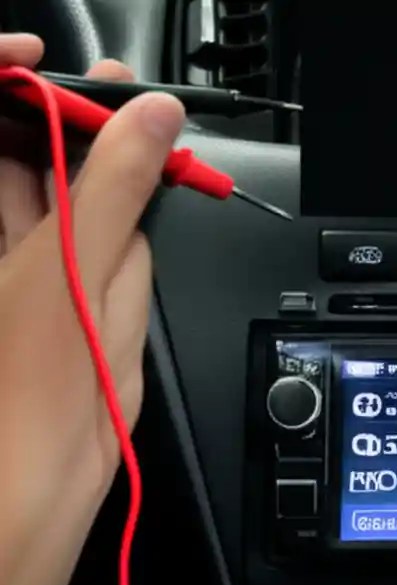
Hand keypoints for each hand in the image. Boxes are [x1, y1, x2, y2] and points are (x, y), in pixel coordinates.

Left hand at [0, 34, 185, 584]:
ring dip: (106, 173)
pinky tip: (137, 220)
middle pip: (20, 150)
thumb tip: (152, 119)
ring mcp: (24, 265)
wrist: (40, 480)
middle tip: (127, 102)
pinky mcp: (65, 294)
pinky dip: (122, 224)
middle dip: (73, 120)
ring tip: (138, 158)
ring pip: (64, 187)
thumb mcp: (76, 264)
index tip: (58, 64)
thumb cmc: (27, 389)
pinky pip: (95, 235)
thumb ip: (115, 180)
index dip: (16, 82)